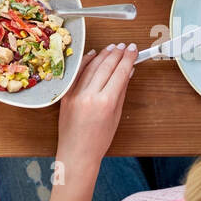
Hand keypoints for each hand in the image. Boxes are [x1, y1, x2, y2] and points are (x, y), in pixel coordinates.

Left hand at [55, 43, 135, 170]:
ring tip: (113, 48)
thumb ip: (121, 92)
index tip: (134, 51)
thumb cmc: (98, 141)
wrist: (77, 154)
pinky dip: (86, 62)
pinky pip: (77, 73)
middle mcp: (89, 96)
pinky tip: (93, 54)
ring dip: (103, 55)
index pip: (120, 73)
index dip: (128, 59)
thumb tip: (127, 73)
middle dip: (117, 54)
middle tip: (125, 46)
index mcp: (105, 103)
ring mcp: (75, 94)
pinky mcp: (66, 94)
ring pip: (91, 67)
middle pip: (106, 67)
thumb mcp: (116, 117)